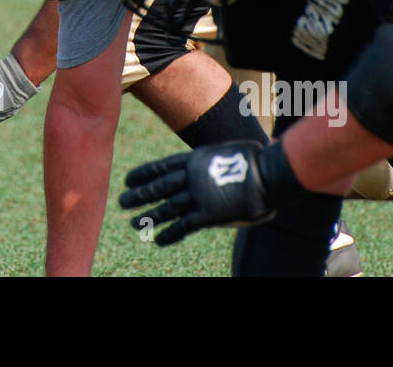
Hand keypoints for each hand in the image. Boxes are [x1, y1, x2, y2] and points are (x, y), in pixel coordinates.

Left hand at [120, 141, 277, 244]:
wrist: (270, 173)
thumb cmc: (258, 161)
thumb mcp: (229, 153)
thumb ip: (216, 163)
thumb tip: (214, 168)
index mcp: (196, 159)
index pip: (162, 167)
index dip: (143, 174)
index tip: (127, 180)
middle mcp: (192, 176)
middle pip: (159, 186)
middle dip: (139, 195)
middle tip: (122, 202)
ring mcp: (199, 195)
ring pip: (166, 206)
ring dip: (148, 215)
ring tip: (132, 221)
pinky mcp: (208, 214)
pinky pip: (183, 226)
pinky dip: (169, 233)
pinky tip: (157, 239)